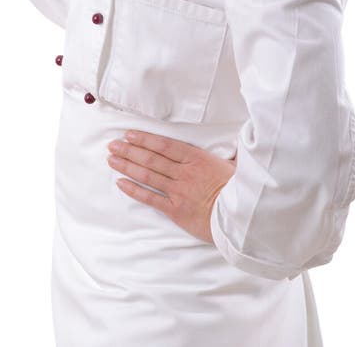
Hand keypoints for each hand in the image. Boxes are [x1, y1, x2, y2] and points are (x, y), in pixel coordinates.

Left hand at [107, 129, 236, 243]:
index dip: (145, 139)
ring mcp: (178, 191)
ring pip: (148, 175)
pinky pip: (151, 198)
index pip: (165, 145)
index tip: (129, 134)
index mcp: (197, 158)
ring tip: (112, 160)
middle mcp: (184, 173)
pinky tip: (121, 183)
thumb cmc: (239, 191)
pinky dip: (134, 190)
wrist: (240, 220)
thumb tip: (242, 140)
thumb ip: (230, 151)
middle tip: (113, 145)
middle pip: (151, 158)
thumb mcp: (236, 165)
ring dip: (127, 166)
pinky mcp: (175, 210)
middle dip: (129, 150)